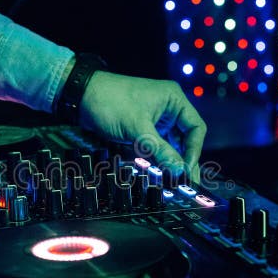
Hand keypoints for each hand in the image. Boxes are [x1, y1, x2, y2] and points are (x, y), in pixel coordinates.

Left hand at [79, 71, 206, 182]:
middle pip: (185, 137)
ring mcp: (156, 117)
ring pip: (171, 143)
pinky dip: (159, 157)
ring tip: (174, 180)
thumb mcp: (137, 128)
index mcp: (174, 99)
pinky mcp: (142, 126)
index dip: (194, 150)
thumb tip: (179, 171)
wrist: (81, 95)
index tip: (187, 169)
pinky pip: (157, 144)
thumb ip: (160, 150)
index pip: (196, 128)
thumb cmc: (111, 103)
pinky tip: (161, 171)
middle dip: (185, 159)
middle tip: (187, 182)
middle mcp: (168, 107)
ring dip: (171, 160)